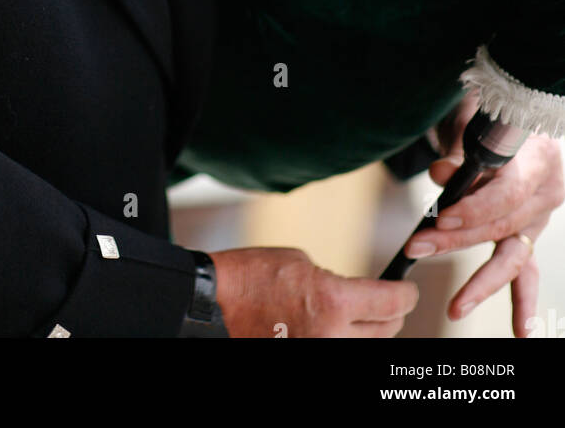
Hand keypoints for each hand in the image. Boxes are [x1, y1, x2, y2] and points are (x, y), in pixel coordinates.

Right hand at [210, 247, 418, 337]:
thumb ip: (334, 281)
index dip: (406, 294)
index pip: (391, 304)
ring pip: (364, 346)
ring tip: (362, 314)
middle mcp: (333, 336)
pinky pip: (339, 350)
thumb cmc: (253, 275)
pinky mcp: (307, 360)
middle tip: (390, 300)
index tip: (408, 287)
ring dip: (368, 331)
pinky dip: (343, 339)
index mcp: (334, 301)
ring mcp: (320, 353)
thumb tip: (353, 294)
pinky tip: (336, 327)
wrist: (215, 304)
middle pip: (386, 331)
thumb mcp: (301, 262)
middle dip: (392, 313)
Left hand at [403, 95, 564, 335]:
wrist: (510, 116)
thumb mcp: (472, 122)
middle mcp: (545, 192)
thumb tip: (442, 175)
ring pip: (513, 256)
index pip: (507, 194)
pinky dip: (522, 299)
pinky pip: (526, 270)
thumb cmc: (490, 117)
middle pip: (501, 227)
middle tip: (419, 247)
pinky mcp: (528, 233)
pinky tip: (521, 328)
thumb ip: (459, 152)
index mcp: (538, 161)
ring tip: (457, 307)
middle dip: (455, 241)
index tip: (442, 217)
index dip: (474, 208)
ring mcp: (539, 217)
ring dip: (482, 283)